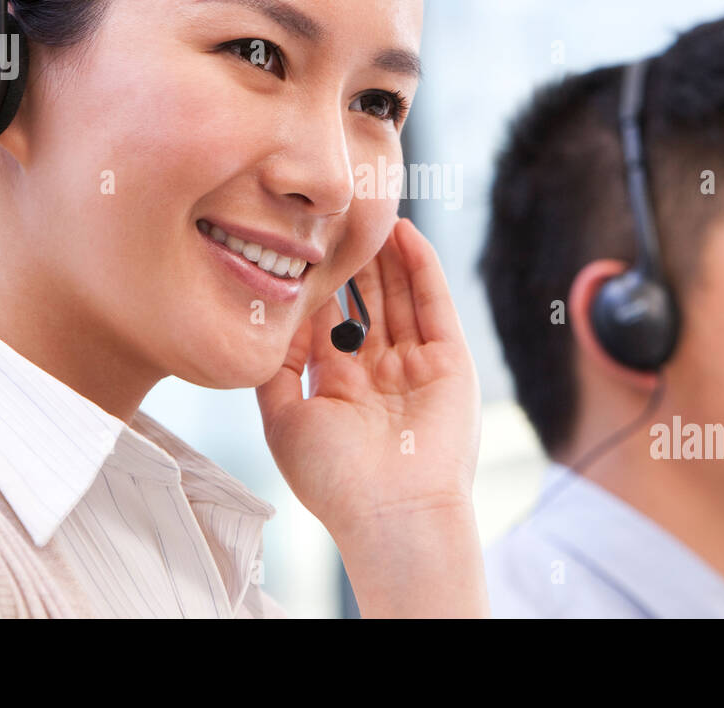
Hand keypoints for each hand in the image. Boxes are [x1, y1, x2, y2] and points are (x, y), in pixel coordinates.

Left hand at [256, 217, 480, 543]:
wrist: (391, 511)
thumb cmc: (334, 479)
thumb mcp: (286, 418)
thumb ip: (277, 367)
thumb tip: (273, 315)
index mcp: (343, 387)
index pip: (331, 320)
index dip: (319, 282)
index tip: (302, 242)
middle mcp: (381, 372)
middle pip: (368, 301)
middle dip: (355, 260)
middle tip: (338, 215)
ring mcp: (417, 365)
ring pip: (401, 295)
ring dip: (386, 255)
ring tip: (370, 211)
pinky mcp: (450, 361)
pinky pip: (434, 304)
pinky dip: (420, 267)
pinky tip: (404, 234)